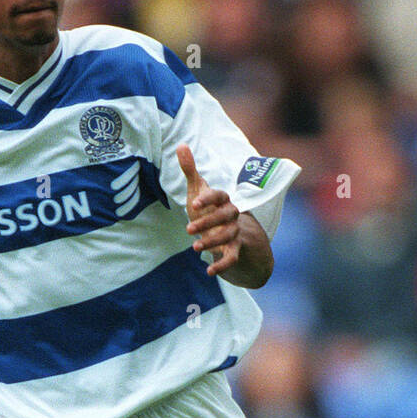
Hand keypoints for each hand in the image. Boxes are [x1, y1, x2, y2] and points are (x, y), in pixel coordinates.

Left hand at [177, 143, 240, 277]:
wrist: (232, 237)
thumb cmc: (210, 211)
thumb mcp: (198, 193)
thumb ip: (190, 171)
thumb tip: (181, 145)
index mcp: (223, 200)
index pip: (220, 195)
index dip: (209, 199)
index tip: (194, 203)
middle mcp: (232, 215)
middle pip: (226, 215)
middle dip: (208, 222)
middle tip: (188, 230)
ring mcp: (235, 233)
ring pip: (229, 236)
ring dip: (213, 242)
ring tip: (195, 248)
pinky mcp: (235, 251)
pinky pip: (232, 258)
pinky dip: (223, 265)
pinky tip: (209, 272)